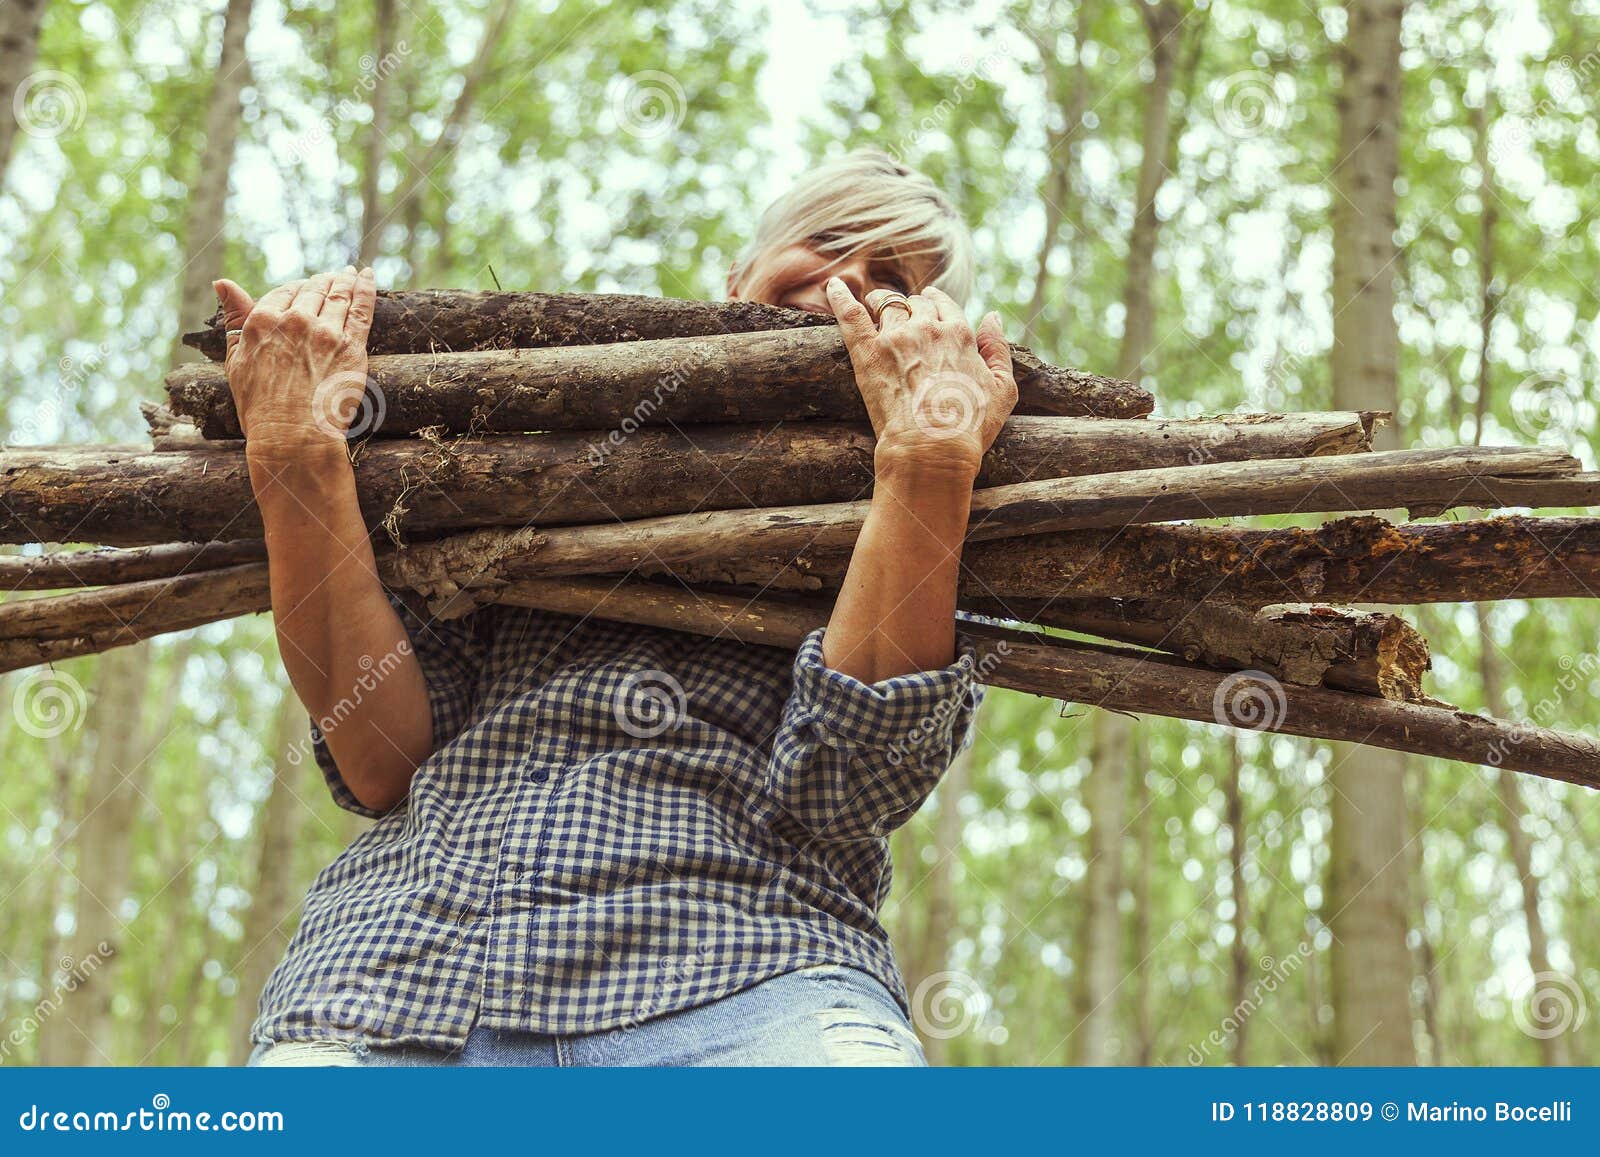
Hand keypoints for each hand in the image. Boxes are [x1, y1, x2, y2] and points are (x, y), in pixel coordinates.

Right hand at [213, 266, 377, 456]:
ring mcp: (326, 332)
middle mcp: (295, 321)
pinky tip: (368, 275)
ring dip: (345, 281)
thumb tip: (223, 283)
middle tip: (332, 277)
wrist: (292, 439)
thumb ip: (234, 319)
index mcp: (263, 321)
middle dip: (322, 283)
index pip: (283, 293)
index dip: (295, 290)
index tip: (303, 290)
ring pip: (338, 295)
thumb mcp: (236, 361)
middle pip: (312, 291)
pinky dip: (367, 287)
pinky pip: (362, 307)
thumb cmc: (260, 408)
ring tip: (351, 273)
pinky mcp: (352, 346)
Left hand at [824, 279, 1017, 477]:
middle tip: (903, 310)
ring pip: (886, 304)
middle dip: (911, 305)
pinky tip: (833, 286)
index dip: (936, 303)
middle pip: (915, 304)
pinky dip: (841, 297)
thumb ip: (998, 349)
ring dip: (881, 300)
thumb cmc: (971, 425)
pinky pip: (850, 315)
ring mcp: (895, 337)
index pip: (944, 306)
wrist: (933, 446)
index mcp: (958, 333)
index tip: (931, 302)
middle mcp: (927, 328)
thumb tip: (993, 317)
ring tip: (874, 300)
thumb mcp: (1003, 388)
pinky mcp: (867, 352)